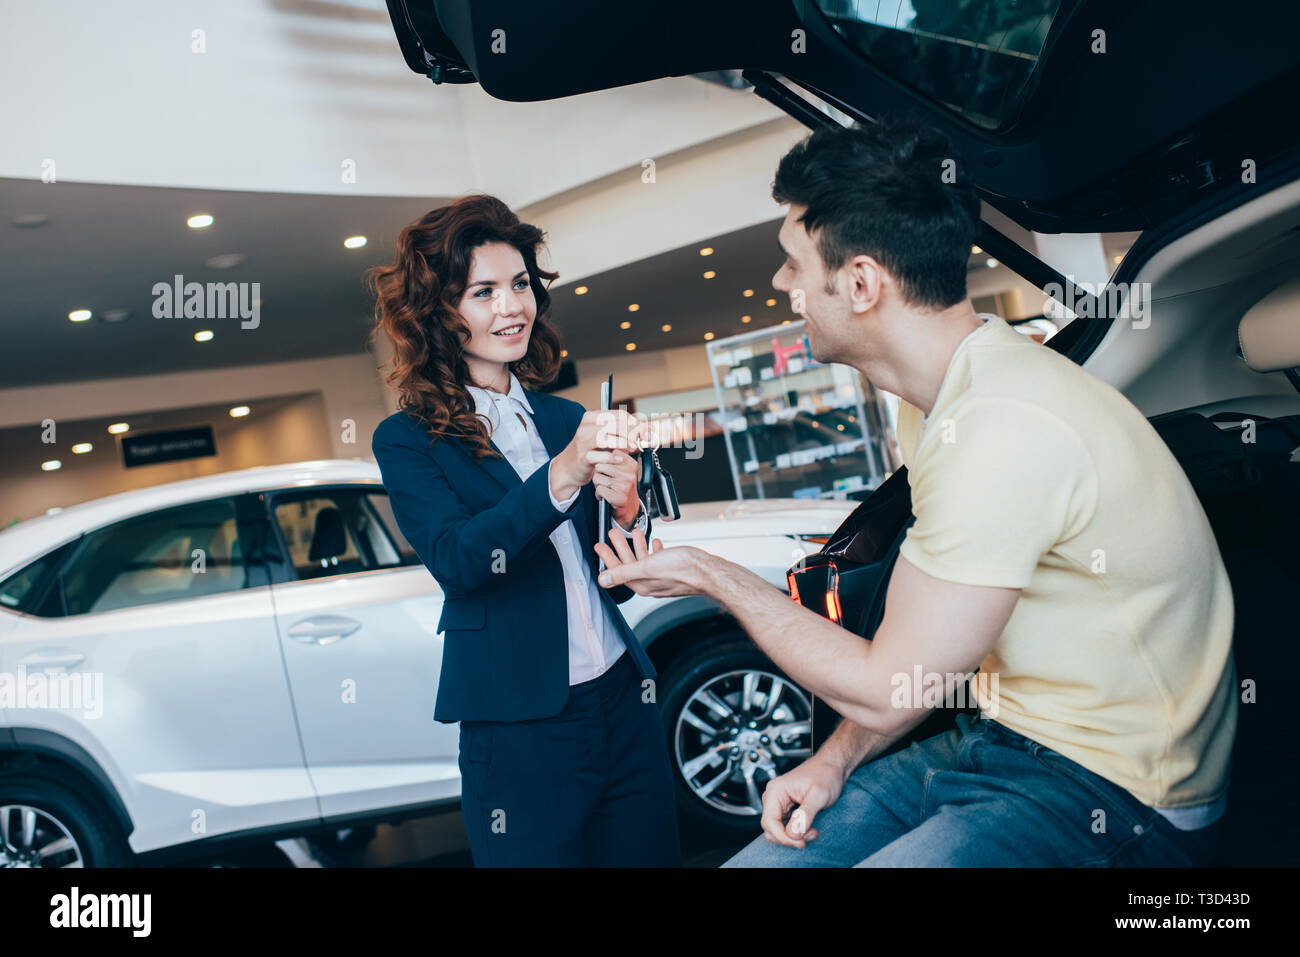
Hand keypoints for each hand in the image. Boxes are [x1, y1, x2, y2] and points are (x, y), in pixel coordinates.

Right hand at [556, 409, 646, 487]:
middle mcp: (586, 427)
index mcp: (592, 417)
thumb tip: (648, 431)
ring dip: (623, 442)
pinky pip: (598, 455)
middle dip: (632, 432)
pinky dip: (612, 456)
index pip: (619, 415)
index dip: (636, 424)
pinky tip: (620, 459)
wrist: (569, 467)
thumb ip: (624, 434)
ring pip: (605, 436)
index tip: (647, 433)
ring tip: (633, 448)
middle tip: (641, 442)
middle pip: (614, 424)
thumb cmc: (591, 451)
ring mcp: (583, 442)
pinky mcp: (582, 457)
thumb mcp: (607, 439)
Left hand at [593, 448, 640, 523]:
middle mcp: (630, 474)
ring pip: (598, 478)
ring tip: (607, 488)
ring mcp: (625, 486)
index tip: (608, 468)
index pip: (610, 454)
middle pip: (600, 465)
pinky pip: (599, 490)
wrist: (629, 508)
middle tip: (607, 481)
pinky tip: (606, 496)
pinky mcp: (620, 497)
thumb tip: (602, 442)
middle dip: (598, 474)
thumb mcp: (622, 470)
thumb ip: (614, 457)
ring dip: (598, 485)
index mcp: (631, 464)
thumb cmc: (622, 487)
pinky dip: (599, 494)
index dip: (603, 461)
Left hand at [593, 526, 709, 597]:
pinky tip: (655, 544)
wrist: (707, 572)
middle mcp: (650, 583)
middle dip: (620, 548)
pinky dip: (653, 550)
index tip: (599, 547)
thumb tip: (603, 580)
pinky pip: (657, 561)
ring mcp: (662, 577)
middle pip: (629, 564)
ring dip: (636, 546)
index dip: (607, 557)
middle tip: (612, 536)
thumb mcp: (647, 567)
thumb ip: (623, 573)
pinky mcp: (672, 571)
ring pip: (644, 560)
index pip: (617, 571)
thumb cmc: (682, 570)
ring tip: (634, 533)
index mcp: (641, 584)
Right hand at [758, 757, 845, 848]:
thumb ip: (805, 814)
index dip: (783, 837)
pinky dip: (796, 833)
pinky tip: (809, 828)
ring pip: (777, 830)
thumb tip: (793, 833)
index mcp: (776, 790)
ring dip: (794, 837)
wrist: (832, 767)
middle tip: (809, 835)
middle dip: (790, 838)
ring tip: (812, 831)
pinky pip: (785, 827)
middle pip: (771, 829)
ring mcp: (779, 803)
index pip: (769, 822)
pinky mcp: (786, 809)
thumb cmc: (825, 774)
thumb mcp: (819, 795)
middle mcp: (774, 797)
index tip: (800, 843)